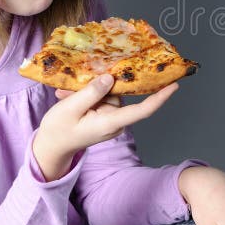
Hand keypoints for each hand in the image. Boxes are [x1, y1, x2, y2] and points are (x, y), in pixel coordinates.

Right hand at [32, 74, 176, 179]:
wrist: (50, 146)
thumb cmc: (58, 130)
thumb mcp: (69, 109)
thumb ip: (91, 93)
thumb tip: (110, 78)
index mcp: (111, 123)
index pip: (142, 110)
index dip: (159, 98)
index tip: (174, 85)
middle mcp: (116, 121)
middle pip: (121, 95)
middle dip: (101, 86)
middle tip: (75, 86)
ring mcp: (110, 118)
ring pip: (108, 94)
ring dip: (88, 91)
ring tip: (66, 95)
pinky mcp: (104, 115)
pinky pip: (101, 98)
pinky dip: (86, 96)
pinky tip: (69, 97)